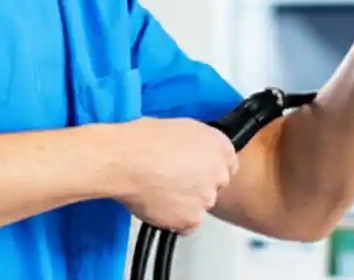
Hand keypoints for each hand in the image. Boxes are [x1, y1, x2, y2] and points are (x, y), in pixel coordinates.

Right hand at [114, 118, 238, 233]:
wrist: (126, 161)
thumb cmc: (143, 140)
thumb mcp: (179, 127)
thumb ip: (195, 144)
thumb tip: (190, 150)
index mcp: (220, 146)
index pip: (227, 164)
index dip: (207, 169)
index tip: (195, 171)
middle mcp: (219, 172)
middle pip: (214, 187)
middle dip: (197, 186)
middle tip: (173, 181)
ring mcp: (207, 198)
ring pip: (200, 206)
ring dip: (185, 204)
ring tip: (160, 192)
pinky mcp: (191, 219)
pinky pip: (186, 225)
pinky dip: (174, 221)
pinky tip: (159, 206)